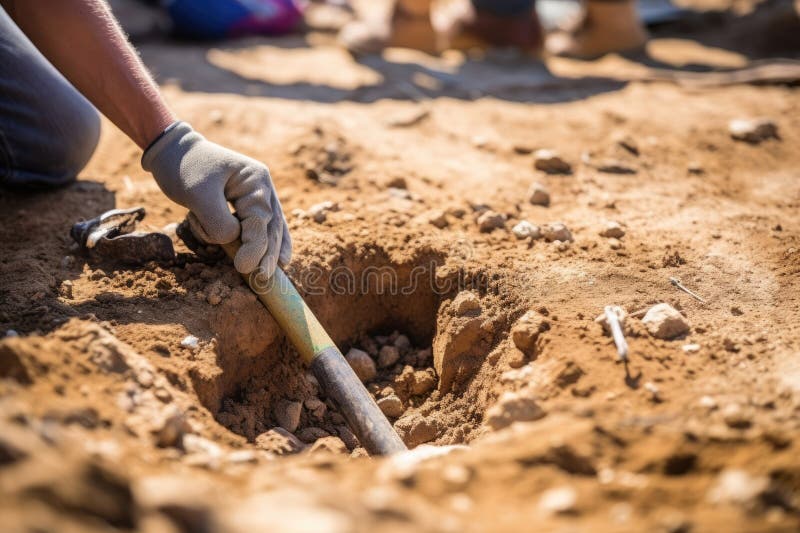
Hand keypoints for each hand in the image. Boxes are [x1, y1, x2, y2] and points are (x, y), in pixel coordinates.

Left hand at [142, 122, 290, 276]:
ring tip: (278, 270)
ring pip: (271, 226)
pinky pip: (262, 225)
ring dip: (272, 249)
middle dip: (268, 252)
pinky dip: (266, 240)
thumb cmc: (184, 168)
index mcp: (254, 180)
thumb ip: (218, 221)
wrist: (172, 150)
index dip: (255, 246)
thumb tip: (234, 242)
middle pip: (272, 225)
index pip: (259, 220)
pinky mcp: (245, 203)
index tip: (245, 268)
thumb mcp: (198, 195)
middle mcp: (261, 187)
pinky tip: (278, 257)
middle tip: (264, 277)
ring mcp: (257, 194)